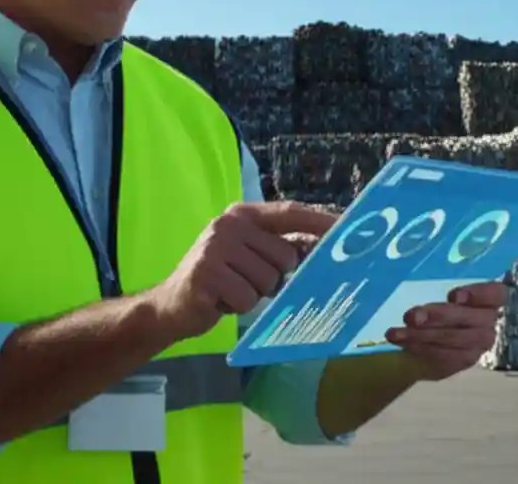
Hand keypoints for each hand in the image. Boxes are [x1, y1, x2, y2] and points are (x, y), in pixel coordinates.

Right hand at [148, 201, 336, 340]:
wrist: (170, 305)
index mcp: (242, 215)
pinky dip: (238, 306)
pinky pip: (247, 297)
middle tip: (247, 281)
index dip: (319, 220)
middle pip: (285, 255)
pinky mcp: (206, 273)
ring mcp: (215, 247)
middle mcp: (228, 225)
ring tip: (232, 291)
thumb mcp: (249, 256)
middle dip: (275, 277)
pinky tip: (221, 301)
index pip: (289, 212)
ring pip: (268, 279)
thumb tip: (324, 244)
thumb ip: (280, 246)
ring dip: (255, 294)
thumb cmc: (219, 280)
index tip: (346, 228)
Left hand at [384, 281, 505, 381]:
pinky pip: (446, 357)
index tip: (452, 296)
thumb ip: (442, 287)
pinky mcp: (466, 360)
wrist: (443, 333)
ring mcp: (480, 344)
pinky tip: (403, 343)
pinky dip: (422, 349)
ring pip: (454, 339)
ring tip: (395, 333)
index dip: (477, 295)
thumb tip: (416, 289)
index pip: (495, 294)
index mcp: (492, 298)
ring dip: (422, 336)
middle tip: (411, 316)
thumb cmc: (446, 301)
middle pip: (469, 319)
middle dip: (438, 317)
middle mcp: (490, 321)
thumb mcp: (445, 289)